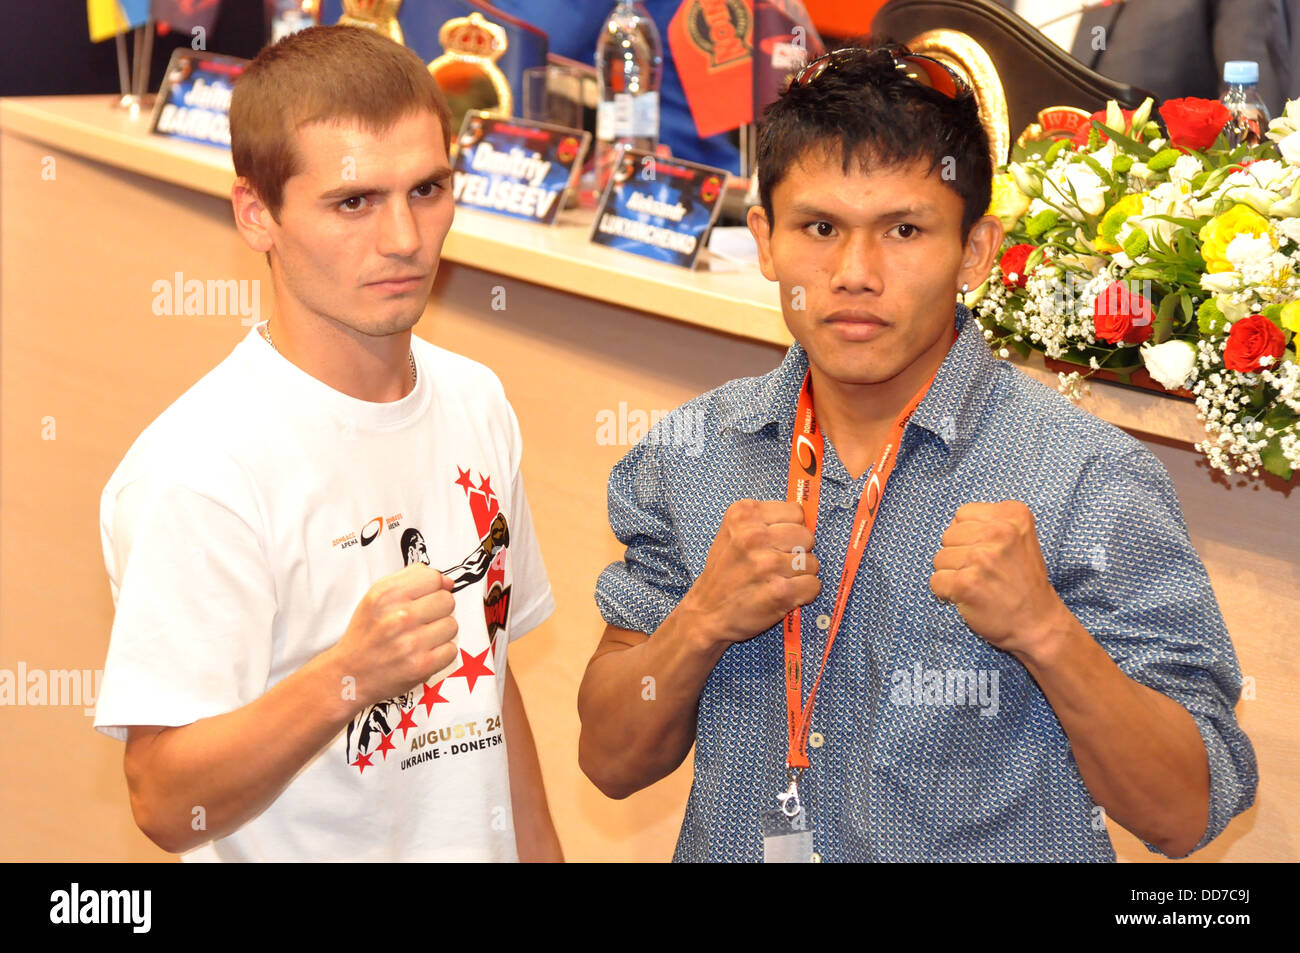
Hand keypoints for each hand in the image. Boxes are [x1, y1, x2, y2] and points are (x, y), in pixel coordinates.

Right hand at [330, 563, 458, 706]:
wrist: (349, 675)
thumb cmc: (365, 635)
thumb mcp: (376, 597)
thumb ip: (411, 580)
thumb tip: (447, 581)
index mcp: (386, 595)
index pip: (433, 577)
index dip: (433, 587)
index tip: (426, 598)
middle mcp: (399, 616)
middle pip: (447, 600)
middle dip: (439, 610)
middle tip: (423, 620)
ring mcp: (411, 642)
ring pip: (452, 625)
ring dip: (441, 632)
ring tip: (422, 638)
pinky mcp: (421, 665)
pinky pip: (452, 649)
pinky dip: (442, 653)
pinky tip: (424, 652)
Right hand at [682, 499, 819, 644]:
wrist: (706, 613)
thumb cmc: (724, 572)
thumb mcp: (732, 532)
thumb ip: (765, 521)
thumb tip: (807, 519)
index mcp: (742, 514)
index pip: (796, 511)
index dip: (790, 529)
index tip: (775, 542)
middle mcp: (753, 536)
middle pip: (807, 536)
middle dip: (797, 551)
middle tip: (776, 564)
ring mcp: (767, 564)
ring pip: (812, 562)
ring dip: (799, 575)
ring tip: (777, 580)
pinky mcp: (780, 591)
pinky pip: (813, 585)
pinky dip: (803, 594)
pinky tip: (783, 594)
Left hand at [929, 501, 1067, 656]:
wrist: (1038, 624)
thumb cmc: (1023, 582)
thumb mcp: (1018, 539)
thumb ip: (989, 524)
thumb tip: (951, 526)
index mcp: (1013, 515)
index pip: (963, 514)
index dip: (968, 536)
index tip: (988, 553)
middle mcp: (999, 532)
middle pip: (948, 535)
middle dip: (958, 555)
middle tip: (984, 573)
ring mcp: (982, 557)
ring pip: (939, 558)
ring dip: (952, 575)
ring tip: (979, 585)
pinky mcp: (967, 583)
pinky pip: (935, 581)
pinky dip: (946, 593)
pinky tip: (969, 597)